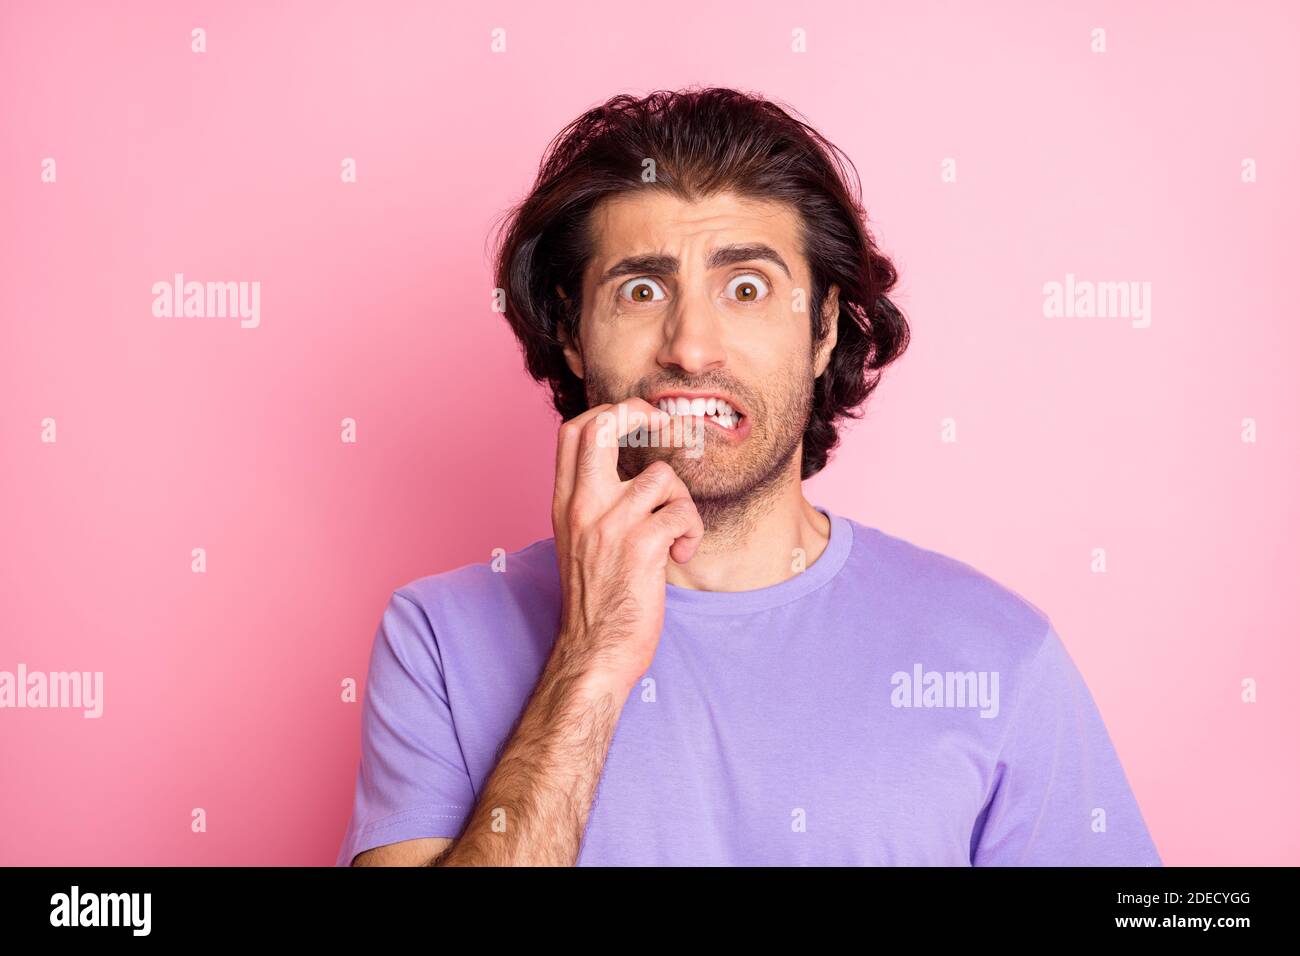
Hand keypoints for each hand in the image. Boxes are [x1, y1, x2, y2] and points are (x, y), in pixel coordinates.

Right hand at [550, 399, 703, 687]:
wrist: (593, 653)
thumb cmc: (595, 601)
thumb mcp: (579, 540)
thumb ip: (594, 503)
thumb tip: (628, 470)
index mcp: (565, 502)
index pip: (574, 430)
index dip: (610, 412)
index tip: (638, 422)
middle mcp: (582, 506)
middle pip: (602, 425)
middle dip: (641, 416)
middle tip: (666, 432)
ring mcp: (610, 524)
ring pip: (663, 475)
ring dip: (682, 503)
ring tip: (675, 533)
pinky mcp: (641, 546)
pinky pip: (682, 514)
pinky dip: (690, 532)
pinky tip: (679, 553)